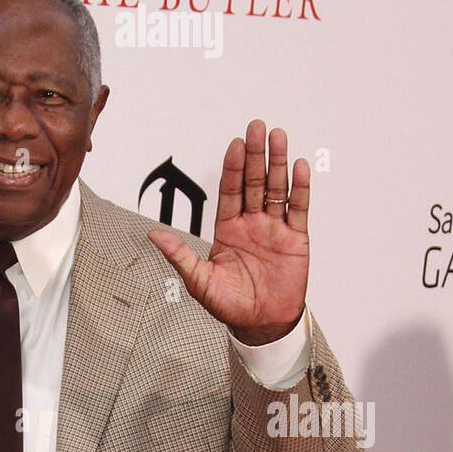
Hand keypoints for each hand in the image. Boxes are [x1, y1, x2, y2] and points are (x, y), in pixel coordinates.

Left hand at [147, 120, 308, 344]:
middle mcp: (251, 224)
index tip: (234, 145)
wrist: (260, 324)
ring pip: (277, 189)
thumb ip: (179, 255)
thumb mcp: (198, 281)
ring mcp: (274, 229)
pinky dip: (300, 188)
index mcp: (227, 231)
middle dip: (255, 155)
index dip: (232, 168)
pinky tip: (299, 167)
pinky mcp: (295, 238)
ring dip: (278, 163)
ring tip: (278, 137)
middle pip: (254, 183)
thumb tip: (153, 235)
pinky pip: (298, 208)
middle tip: (256, 127)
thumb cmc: (229, 305)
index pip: (230, 192)